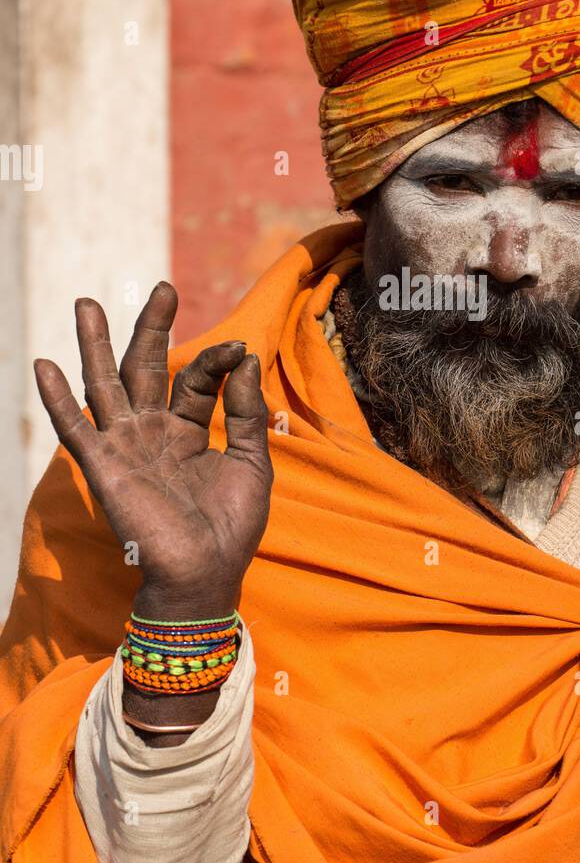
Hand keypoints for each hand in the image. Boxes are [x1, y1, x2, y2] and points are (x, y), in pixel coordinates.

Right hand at [33, 281, 272, 621]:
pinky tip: (44, 364)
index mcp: (188, 430)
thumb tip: (246, 358)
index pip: (195, 377)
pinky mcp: (105, 467)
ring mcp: (126, 446)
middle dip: (151, 327)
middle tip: (163, 288)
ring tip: (86, 303)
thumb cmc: (232, 526)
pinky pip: (75, 428)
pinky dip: (58, 398)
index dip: (216, 359)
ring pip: (105, 385)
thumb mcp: (253, 461)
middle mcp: (153, 432)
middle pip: (145, 367)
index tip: (239, 347)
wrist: (206, 574)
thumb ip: (248, 410)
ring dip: (95, 345)